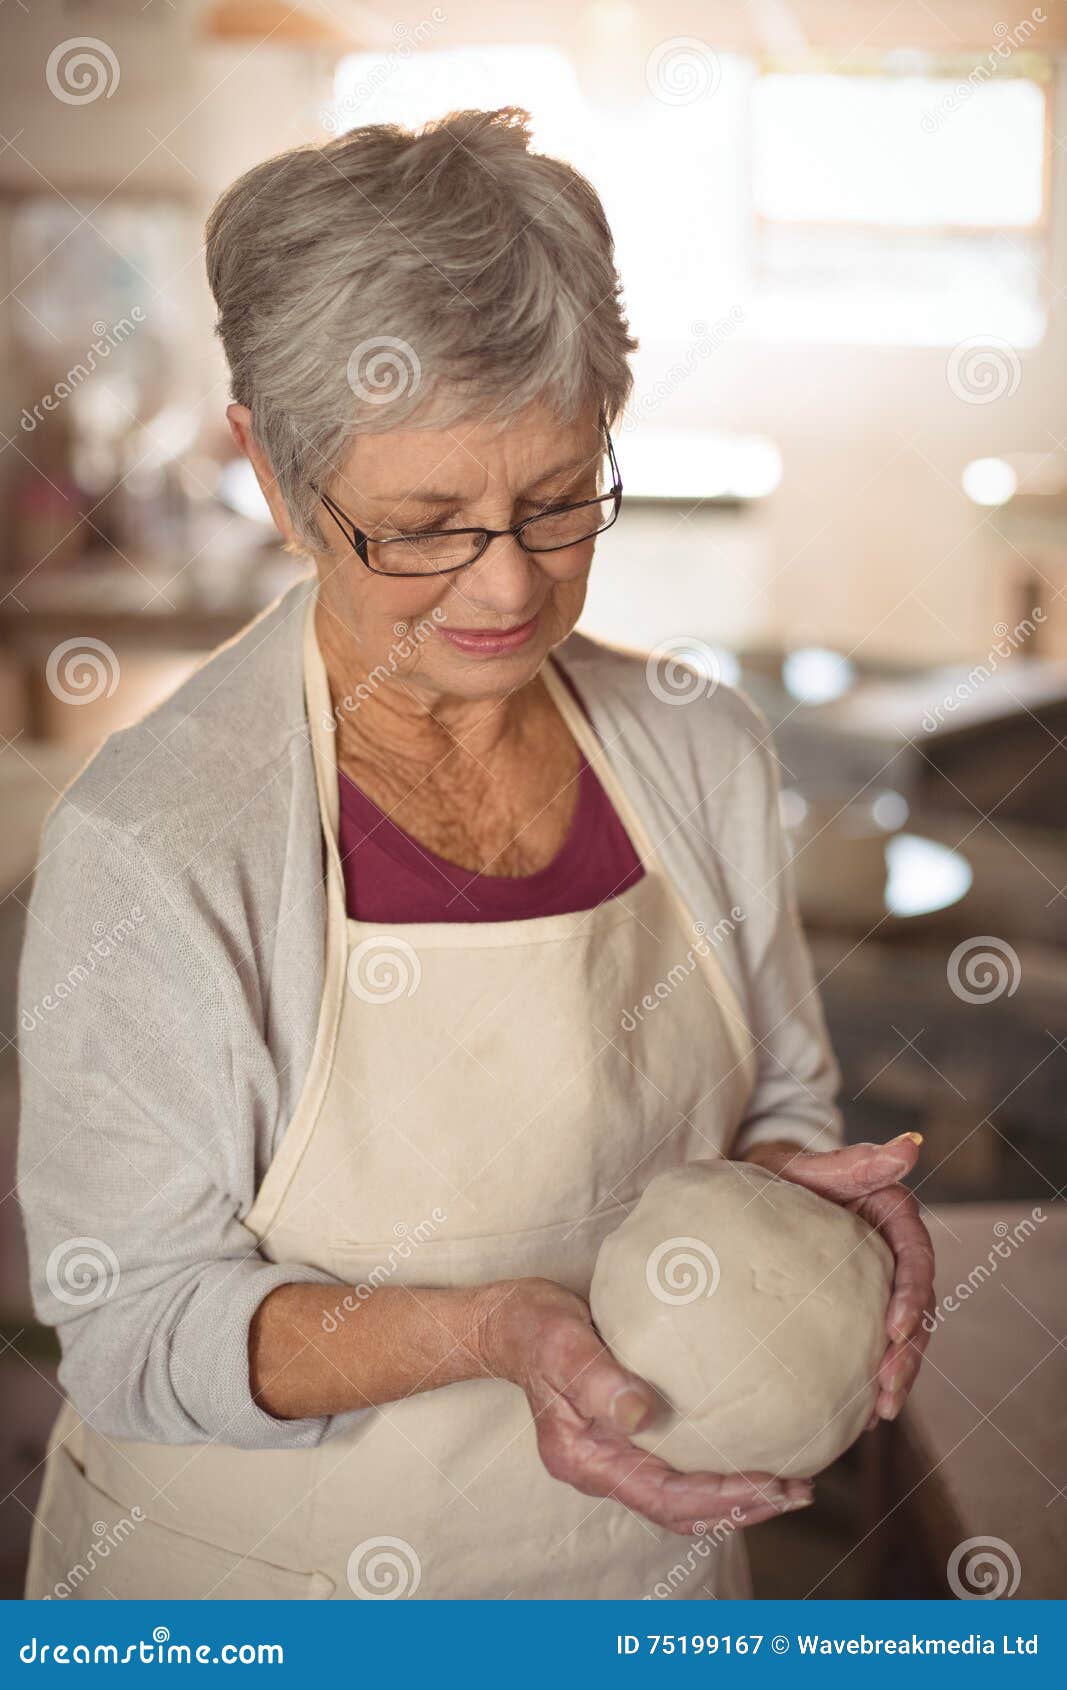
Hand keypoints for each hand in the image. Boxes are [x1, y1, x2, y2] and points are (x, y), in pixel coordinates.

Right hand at [479, 1276, 812, 1535]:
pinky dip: (720, 1470)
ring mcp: (617, 1456)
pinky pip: (682, 1468)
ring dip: (738, 1496)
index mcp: (585, 1459)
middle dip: (741, 1507)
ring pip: (685, 1497)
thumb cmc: (533, 1327)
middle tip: (798, 1492)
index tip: (768, 1485)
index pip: (662, 1497)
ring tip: (792, 1485)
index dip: (718, 1497)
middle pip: (681, 1510)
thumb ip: (597, 1379)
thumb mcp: (560, 1343)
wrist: (512, 1321)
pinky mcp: (630, 1436)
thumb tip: (640, 1415)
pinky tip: (756, 1455)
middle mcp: (603, 1468)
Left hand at [742, 1135, 934, 1422]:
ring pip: (896, 1338)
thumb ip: (854, 1161)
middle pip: (914, 1310)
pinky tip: (854, 1415)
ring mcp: (870, 1287)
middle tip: (888, 1391)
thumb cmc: (774, 1172)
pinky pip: (866, 1349)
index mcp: (889, 1219)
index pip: (915, 1261)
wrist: (745, 1188)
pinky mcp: (849, 1311)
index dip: (912, 1298)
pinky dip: (865, 1381)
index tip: (894, 1332)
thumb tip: (911, 1145)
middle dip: (907, 1355)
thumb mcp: (806, 1165)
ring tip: (877, 1412)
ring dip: (893, 1376)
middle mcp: (888, 1257)